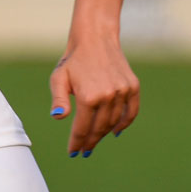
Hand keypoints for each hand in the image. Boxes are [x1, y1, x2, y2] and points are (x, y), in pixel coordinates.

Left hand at [49, 34, 140, 157]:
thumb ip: (58, 100)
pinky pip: (131, 112)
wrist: (95, 39)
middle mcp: (107, 96)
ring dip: (104, 134)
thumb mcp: (58, 78)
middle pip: (98, 128)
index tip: (73, 152)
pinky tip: (115, 131)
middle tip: (84, 150)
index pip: (81, 128)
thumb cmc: (73, 60)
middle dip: (90, 141)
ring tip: (95, 140)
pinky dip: (124, 124)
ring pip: (114, 122)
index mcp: (88, 96)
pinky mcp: (133, 86)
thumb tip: (58, 118)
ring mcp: (122, 91)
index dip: (76, 142)